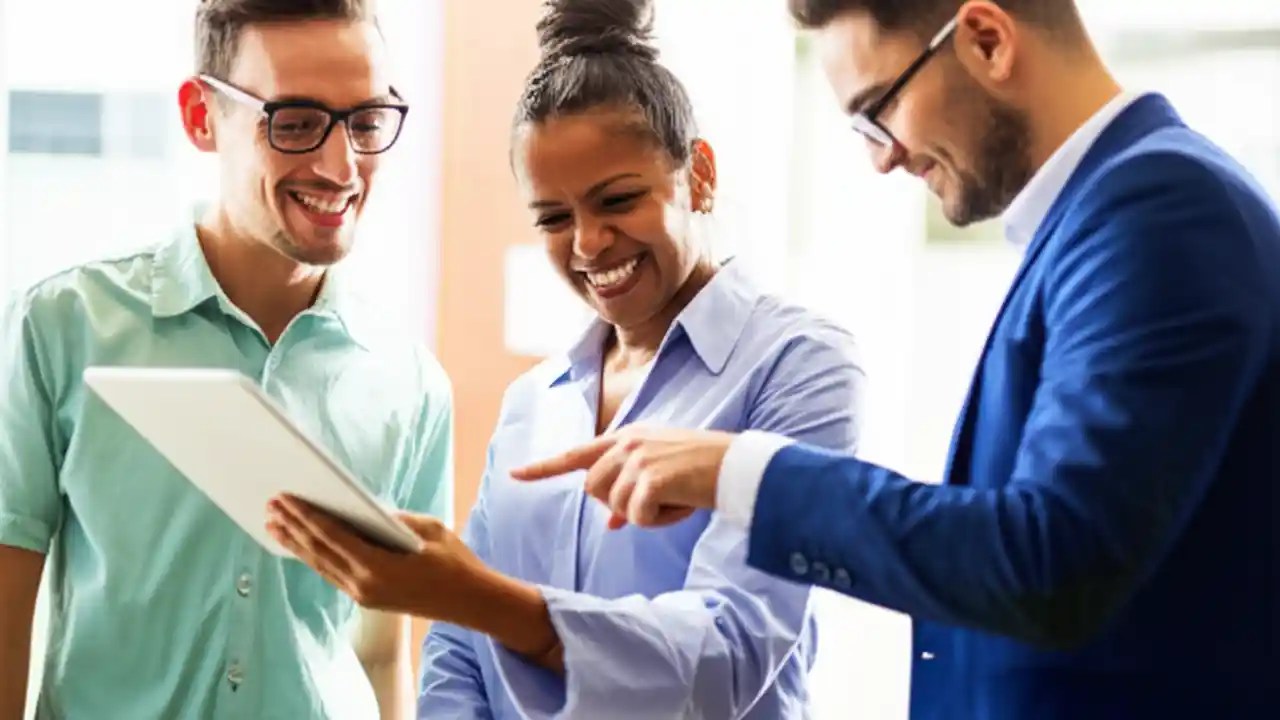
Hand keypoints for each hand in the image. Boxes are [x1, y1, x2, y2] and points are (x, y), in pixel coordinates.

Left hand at [265, 496, 484, 620]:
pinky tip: (300, 545)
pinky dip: (313, 556)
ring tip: (274, 524)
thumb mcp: (428, 530)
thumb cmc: (454, 561)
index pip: (332, 536)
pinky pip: (331, 573)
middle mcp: (363, 585)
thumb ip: (395, 519)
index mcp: (378, 567)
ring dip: (296, 543)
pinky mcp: (366, 597)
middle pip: (319, 551)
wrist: (469, 602)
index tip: (286, 498)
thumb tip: (366, 510)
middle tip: (271, 505)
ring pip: (320, 565)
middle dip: (293, 527)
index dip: (306, 515)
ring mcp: (363, 594)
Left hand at [511, 427, 734, 527]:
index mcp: (626, 438)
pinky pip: (635, 518)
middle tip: (657, 501)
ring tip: (672, 500)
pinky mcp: (650, 478)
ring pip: (613, 507)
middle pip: (593, 491)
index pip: (575, 455)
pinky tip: (678, 505)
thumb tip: (614, 524)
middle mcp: (626, 443)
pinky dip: (656, 521)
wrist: (736, 466)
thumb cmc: (702, 472)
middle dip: (618, 505)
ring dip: (641, 515)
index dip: (543, 468)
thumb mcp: (662, 478)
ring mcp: (637, 459)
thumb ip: (632, 492)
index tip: (514, 474)